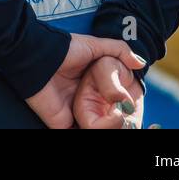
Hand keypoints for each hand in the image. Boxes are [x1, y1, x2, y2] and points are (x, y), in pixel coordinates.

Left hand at [24, 34, 145, 128]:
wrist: (38, 57)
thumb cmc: (63, 49)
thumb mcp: (94, 46)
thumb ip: (118, 50)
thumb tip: (140, 63)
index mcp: (91, 87)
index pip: (111, 104)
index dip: (124, 109)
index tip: (134, 109)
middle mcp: (83, 102)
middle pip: (104, 120)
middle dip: (118, 123)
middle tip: (128, 120)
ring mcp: (73, 114)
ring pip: (95, 128)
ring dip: (107, 128)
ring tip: (118, 121)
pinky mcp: (61, 124)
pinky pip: (79, 133)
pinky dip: (92, 132)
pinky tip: (103, 128)